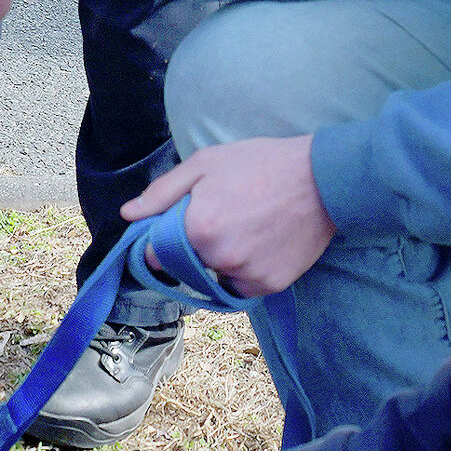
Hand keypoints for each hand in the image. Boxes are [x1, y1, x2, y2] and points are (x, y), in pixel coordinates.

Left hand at [121, 137, 334, 296]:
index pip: (157, 254)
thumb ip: (163, 193)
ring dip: (219, 260)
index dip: (162, 241)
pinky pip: (242, 286)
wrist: (322, 178)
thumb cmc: (260, 164)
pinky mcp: (270, 285)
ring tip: (244, 228)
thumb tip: (129, 215)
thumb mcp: (205, 164)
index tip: (177, 228)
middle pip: (187, 265)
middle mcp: (219, 257)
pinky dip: (244, 272)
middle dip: (194, 247)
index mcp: (197, 228)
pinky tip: (258, 243)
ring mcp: (247, 275)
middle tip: (222, 219)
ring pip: (215, 277)